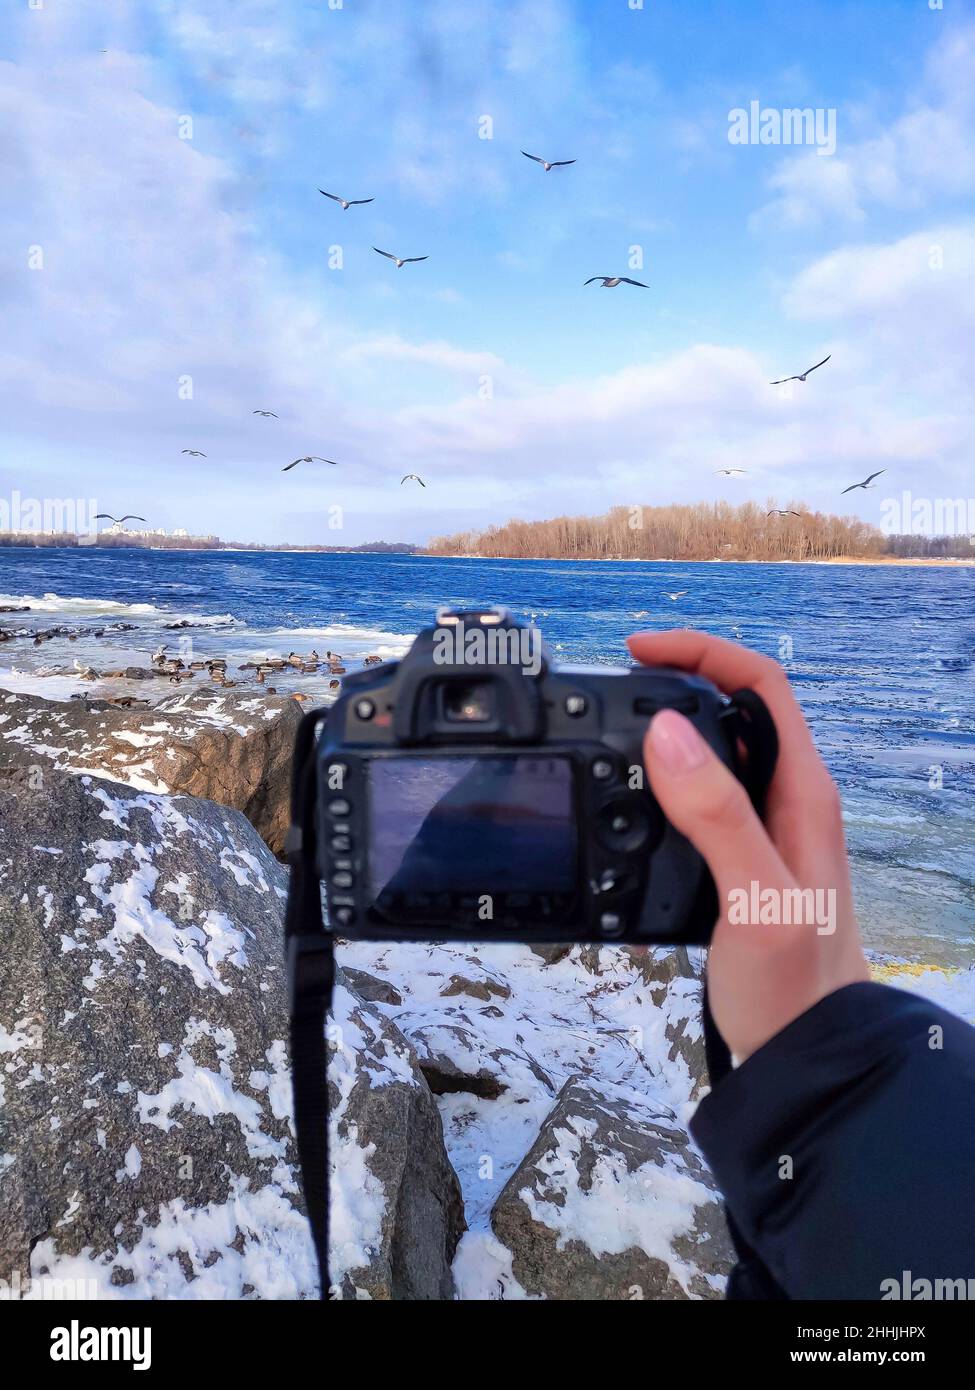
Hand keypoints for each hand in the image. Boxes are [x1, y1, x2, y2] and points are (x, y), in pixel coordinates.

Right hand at [628, 628, 868, 1063]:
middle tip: (610, 692)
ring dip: (659, 736)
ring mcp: (762, 832)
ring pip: (708, 756)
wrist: (805, 1056)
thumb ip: (716, 815)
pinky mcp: (736, 863)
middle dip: (672, 685)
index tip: (637, 652)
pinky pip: (694, 803)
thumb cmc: (796, 985)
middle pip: (730, 710)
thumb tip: (664, 732)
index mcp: (801, 792)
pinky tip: (622, 807)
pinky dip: (654, 789)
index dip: (702, 653)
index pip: (760, 686)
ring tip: (606, 740)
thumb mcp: (757, 897)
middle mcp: (785, 801)